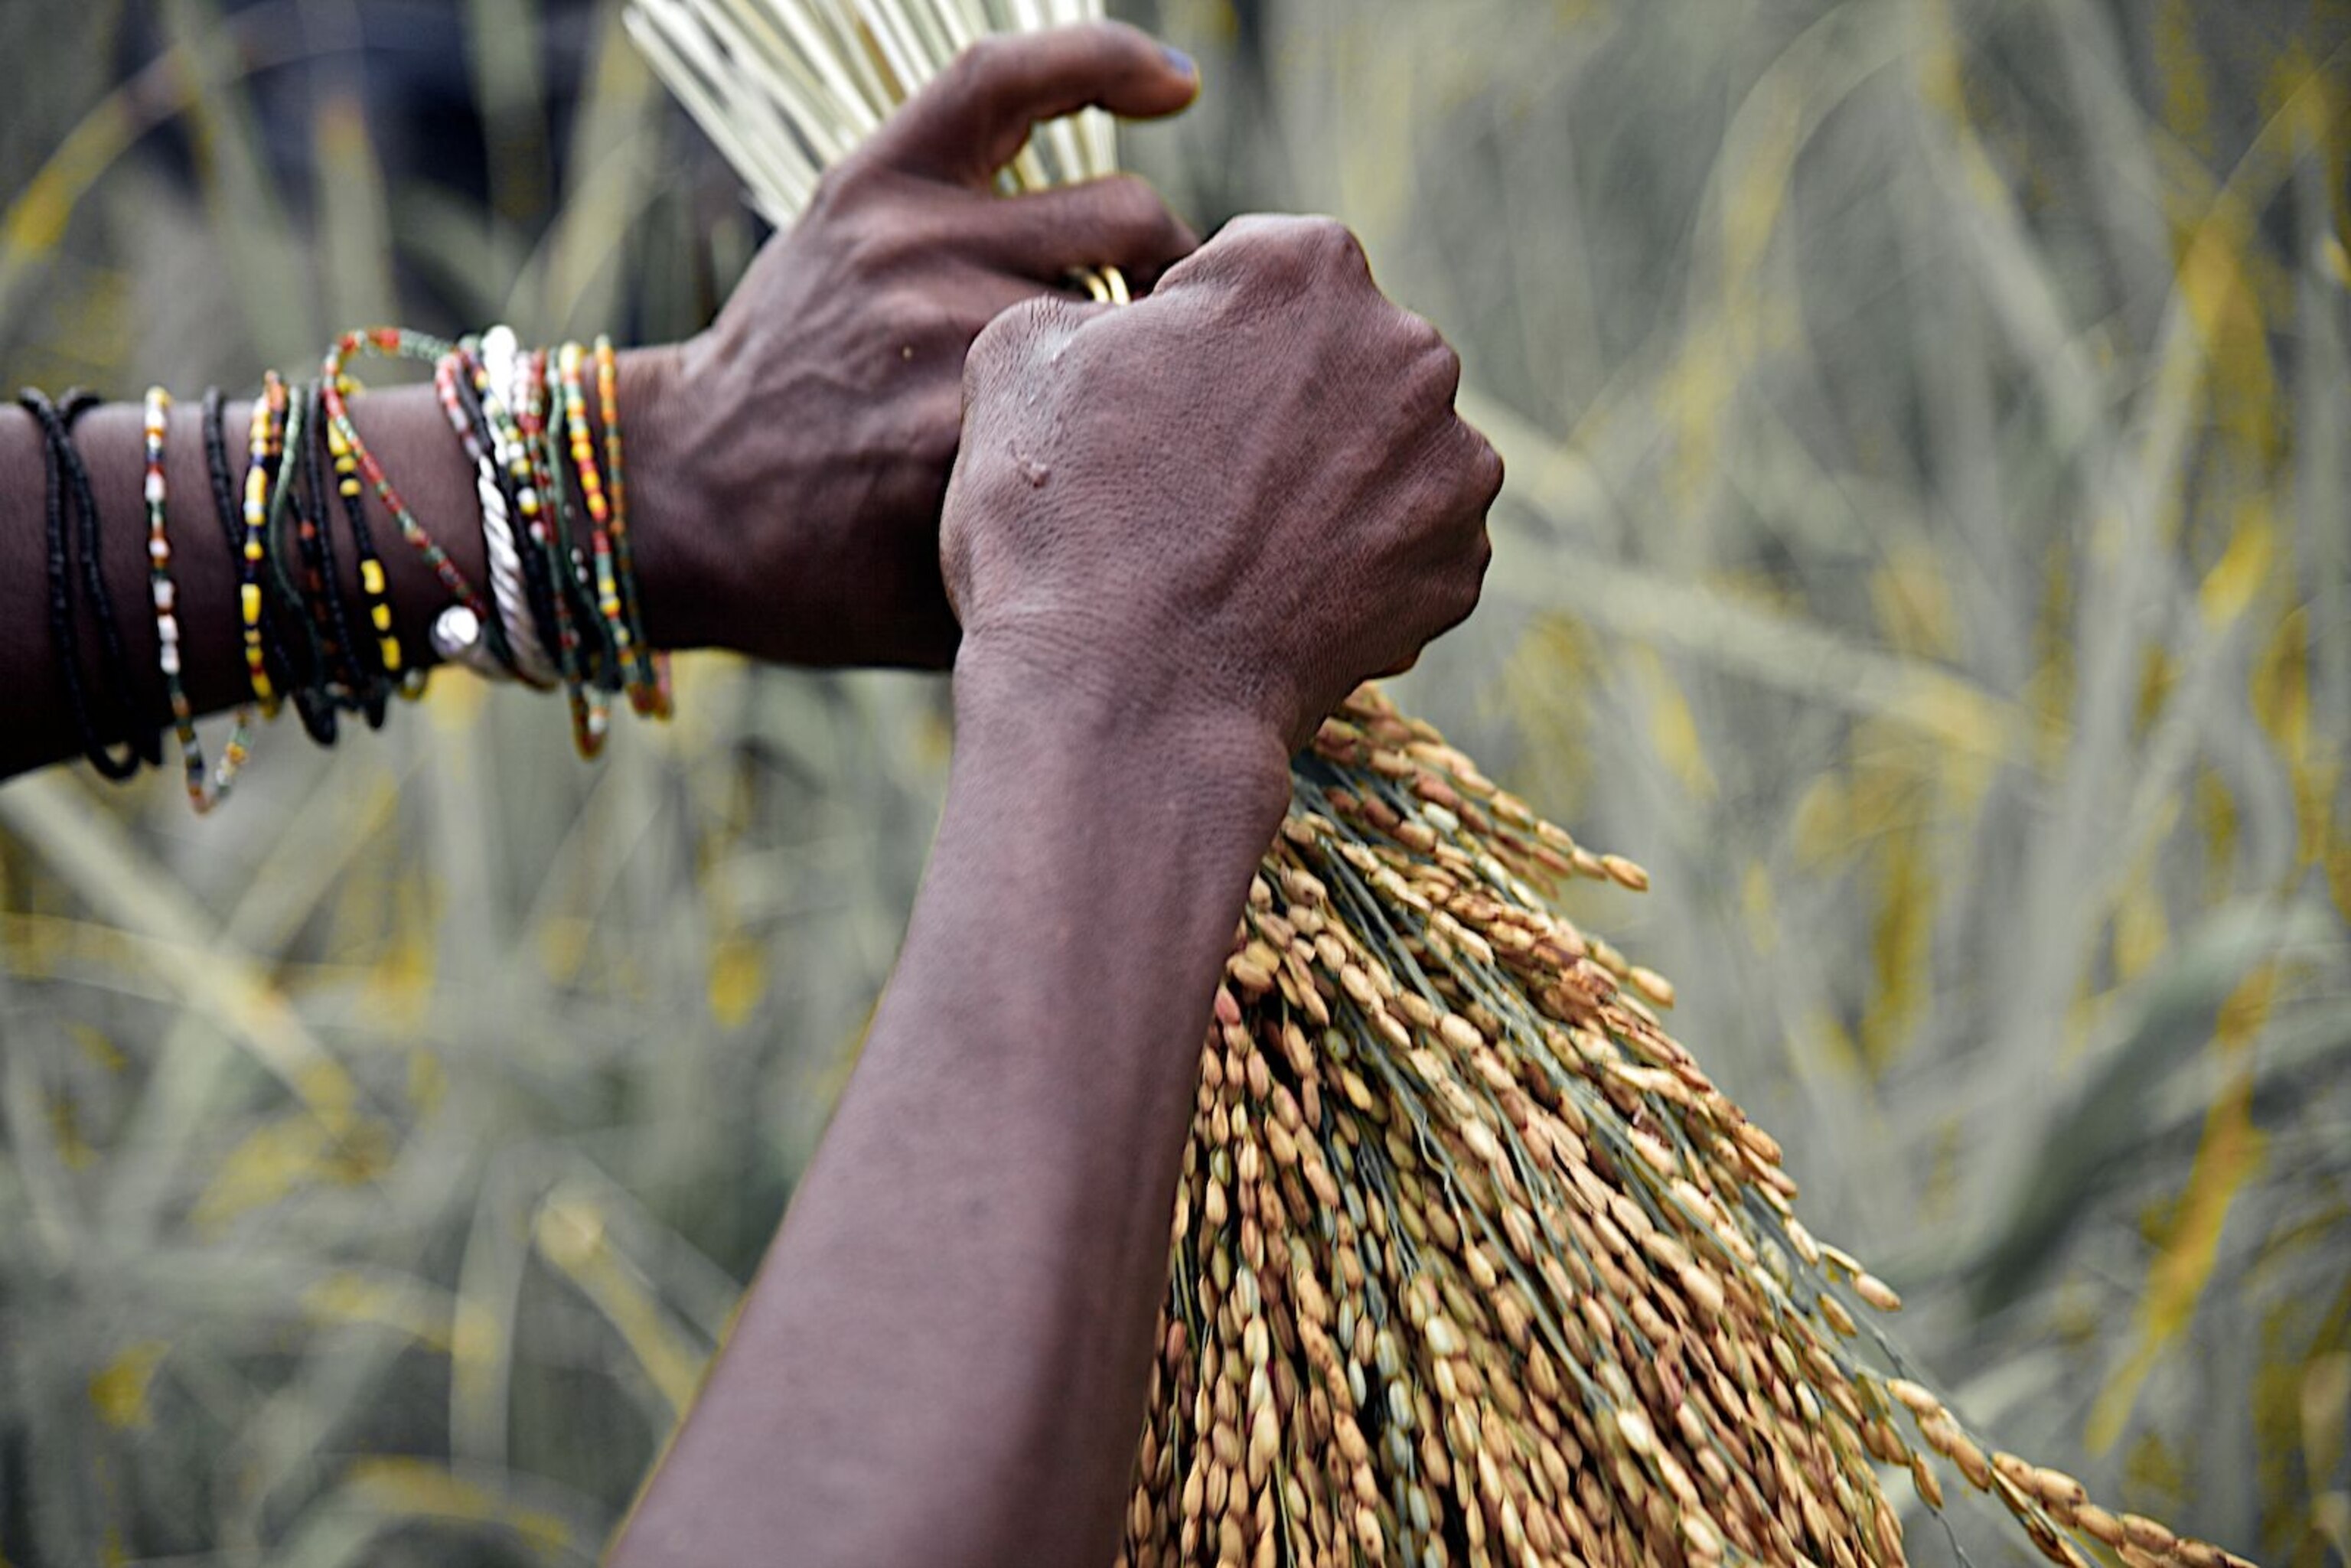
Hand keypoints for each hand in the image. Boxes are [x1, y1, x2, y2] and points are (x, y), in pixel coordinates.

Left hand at [646, 22, 1200, 668]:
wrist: (685, 501)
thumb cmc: (831, 579)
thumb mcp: (963, 620)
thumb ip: (1081, 578)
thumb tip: (1211, 546)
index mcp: (971, 448)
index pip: (1160, 413)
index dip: (1204, 439)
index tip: (1222, 463)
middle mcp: (946, 327)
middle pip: (1155, 316)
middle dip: (1188, 360)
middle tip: (1195, 400)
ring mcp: (912, 240)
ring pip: (1119, 217)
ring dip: (1158, 269)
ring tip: (1158, 315)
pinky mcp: (877, 179)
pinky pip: (1010, 81)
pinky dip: (1100, 65)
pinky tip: (1174, 87)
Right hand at [943, 215, 1501, 763]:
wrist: (1127, 699)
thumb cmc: (1063, 520)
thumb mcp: (1021, 358)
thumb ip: (1088, 306)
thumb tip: (1118, 332)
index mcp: (1306, 266)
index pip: (1254, 273)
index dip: (1192, 337)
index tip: (1150, 403)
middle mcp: (1409, 348)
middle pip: (1335, 360)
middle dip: (1278, 405)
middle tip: (1193, 484)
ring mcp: (1449, 463)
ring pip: (1380, 452)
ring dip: (1325, 483)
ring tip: (1236, 549)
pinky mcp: (1458, 566)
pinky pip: (1405, 547)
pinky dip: (1355, 567)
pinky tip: (1280, 601)